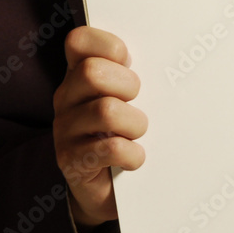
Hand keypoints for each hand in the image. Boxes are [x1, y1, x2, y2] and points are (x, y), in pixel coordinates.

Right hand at [53, 27, 146, 227]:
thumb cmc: (124, 133)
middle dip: (128, 85)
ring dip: (135, 123)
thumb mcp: (126, 98)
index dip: (108, 46)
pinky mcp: (71, 161)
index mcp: (78, 75)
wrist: (108, 190)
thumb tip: (169, 56)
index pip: (78, 41)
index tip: (128, 62)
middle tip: (136, 102)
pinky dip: (133, 154)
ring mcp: (64, 130)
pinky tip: (133, 157)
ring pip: (106, 111)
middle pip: (92, 73)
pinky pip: (112, 149)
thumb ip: (132, 74)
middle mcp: (65, 98)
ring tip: (137, 133)